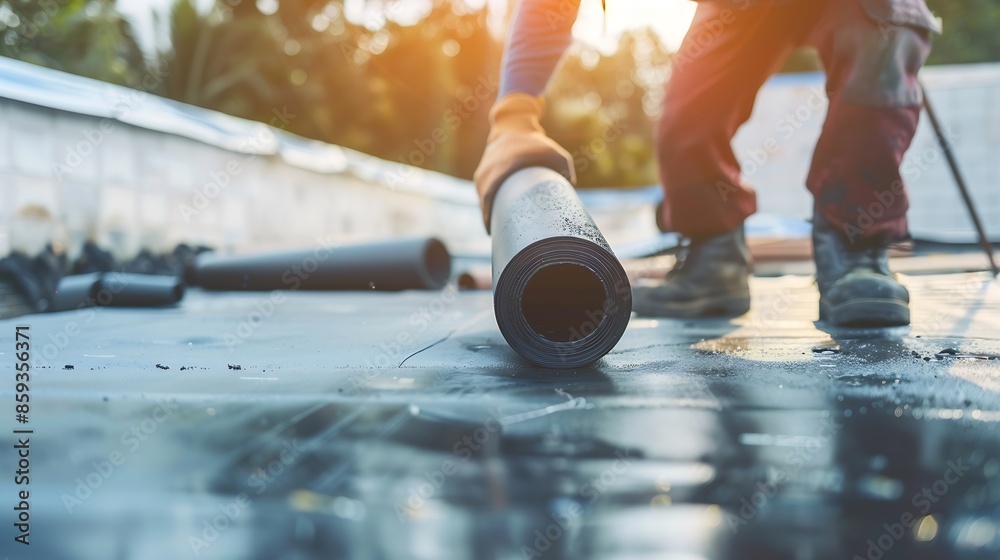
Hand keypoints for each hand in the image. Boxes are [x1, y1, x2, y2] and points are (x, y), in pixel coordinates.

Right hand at [473, 93, 575, 232]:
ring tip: (499, 229)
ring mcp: (481, 174)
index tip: (495, 231)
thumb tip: (572, 186)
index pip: (489, 199)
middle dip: (491, 221)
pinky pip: (482, 194)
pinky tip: (495, 215)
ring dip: (489, 214)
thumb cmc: (533, 142)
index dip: (490, 217)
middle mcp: (487, 173)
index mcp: (501, 170)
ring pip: (482, 200)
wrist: (512, 125)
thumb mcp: (553, 152)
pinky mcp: (480, 174)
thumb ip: (565, 168)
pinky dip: (488, 205)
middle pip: (484, 204)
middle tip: (502, 236)